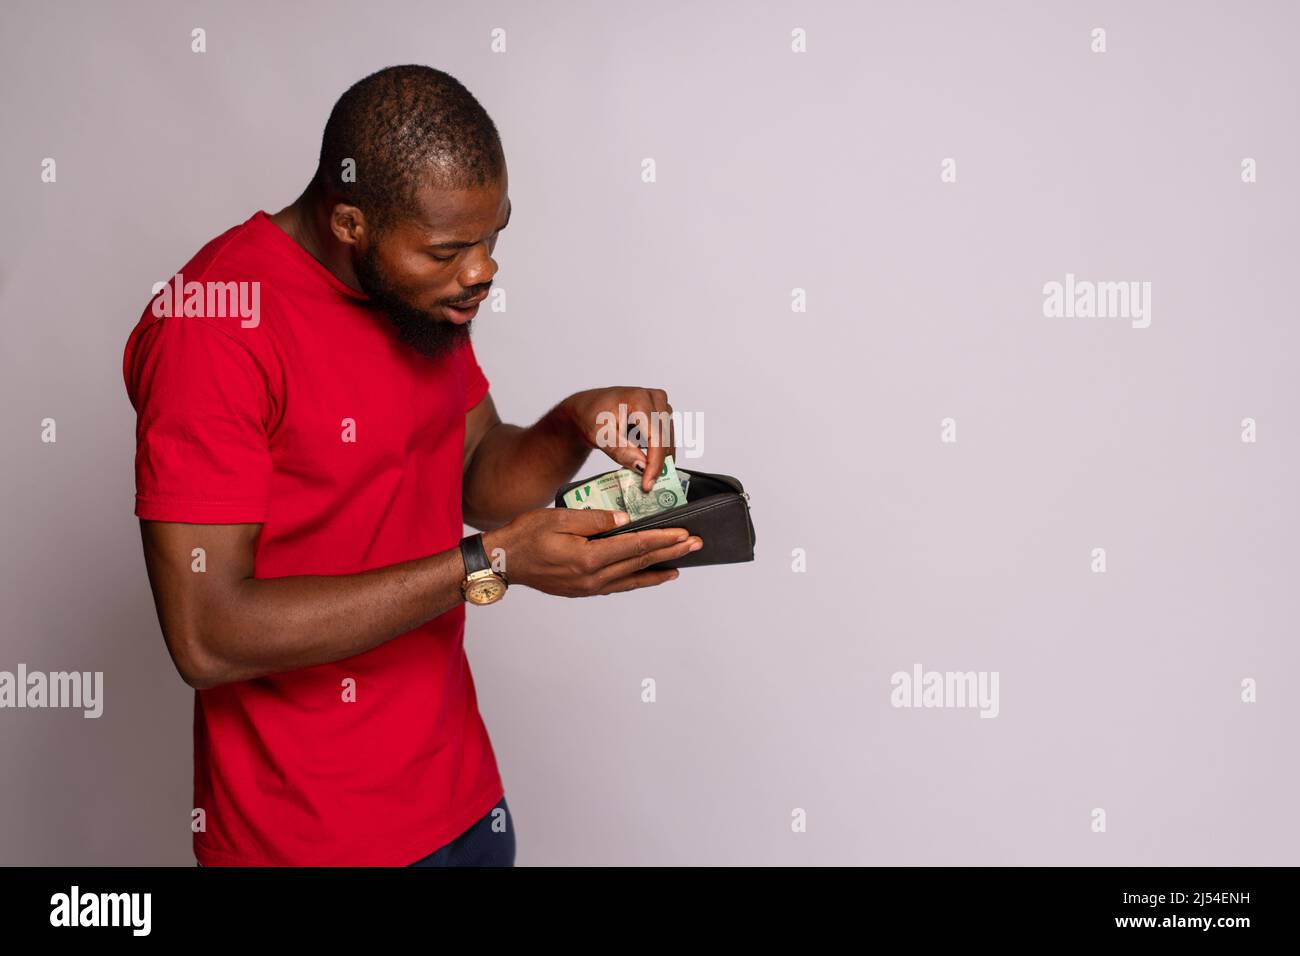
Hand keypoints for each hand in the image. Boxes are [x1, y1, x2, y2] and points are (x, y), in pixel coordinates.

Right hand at [484, 507, 701, 596]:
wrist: (502, 561)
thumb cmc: (526, 535)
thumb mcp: (560, 517)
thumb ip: (596, 519)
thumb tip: (627, 521)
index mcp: (589, 558)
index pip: (636, 546)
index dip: (663, 539)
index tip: (684, 534)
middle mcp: (593, 578)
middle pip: (640, 563)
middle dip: (670, 553)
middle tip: (695, 545)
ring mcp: (588, 587)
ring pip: (632, 579)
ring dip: (657, 571)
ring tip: (679, 565)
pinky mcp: (582, 590)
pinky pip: (617, 585)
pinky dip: (636, 579)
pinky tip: (646, 575)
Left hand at [562, 386, 674, 492]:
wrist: (589, 409)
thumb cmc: (591, 417)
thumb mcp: (600, 436)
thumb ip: (620, 450)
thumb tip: (641, 466)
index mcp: (639, 399)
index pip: (655, 436)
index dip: (654, 463)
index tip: (648, 483)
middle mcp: (654, 398)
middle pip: (665, 439)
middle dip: (656, 464)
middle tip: (645, 484)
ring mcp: (661, 405)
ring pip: (668, 440)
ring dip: (656, 458)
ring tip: (640, 471)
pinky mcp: (662, 414)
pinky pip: (666, 438)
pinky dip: (655, 452)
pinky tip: (641, 458)